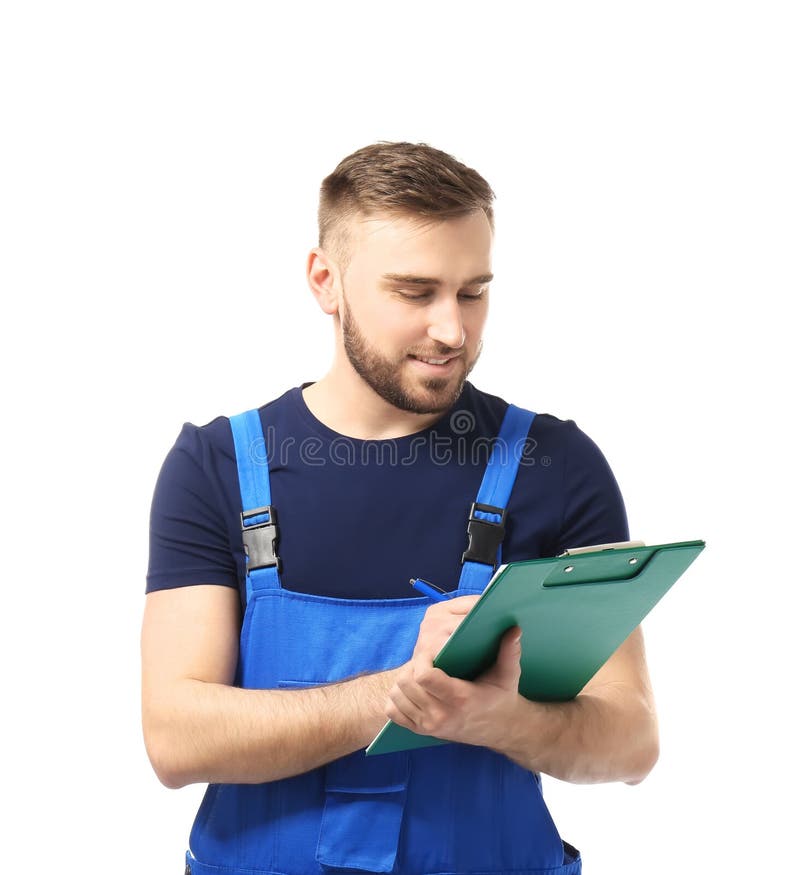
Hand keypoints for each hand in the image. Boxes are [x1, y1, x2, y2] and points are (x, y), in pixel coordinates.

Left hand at [386, 596, 522, 747]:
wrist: (500, 730)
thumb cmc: (502, 697)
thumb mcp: (508, 675)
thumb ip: (510, 652)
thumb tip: (514, 628)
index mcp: (460, 699)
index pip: (424, 677)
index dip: (422, 660)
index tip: (430, 651)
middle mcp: (441, 715)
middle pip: (406, 683)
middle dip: (412, 666)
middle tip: (424, 659)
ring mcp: (429, 726)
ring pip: (397, 695)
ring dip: (404, 680)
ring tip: (420, 672)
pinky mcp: (421, 731)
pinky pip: (393, 711)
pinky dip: (398, 698)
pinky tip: (414, 690)